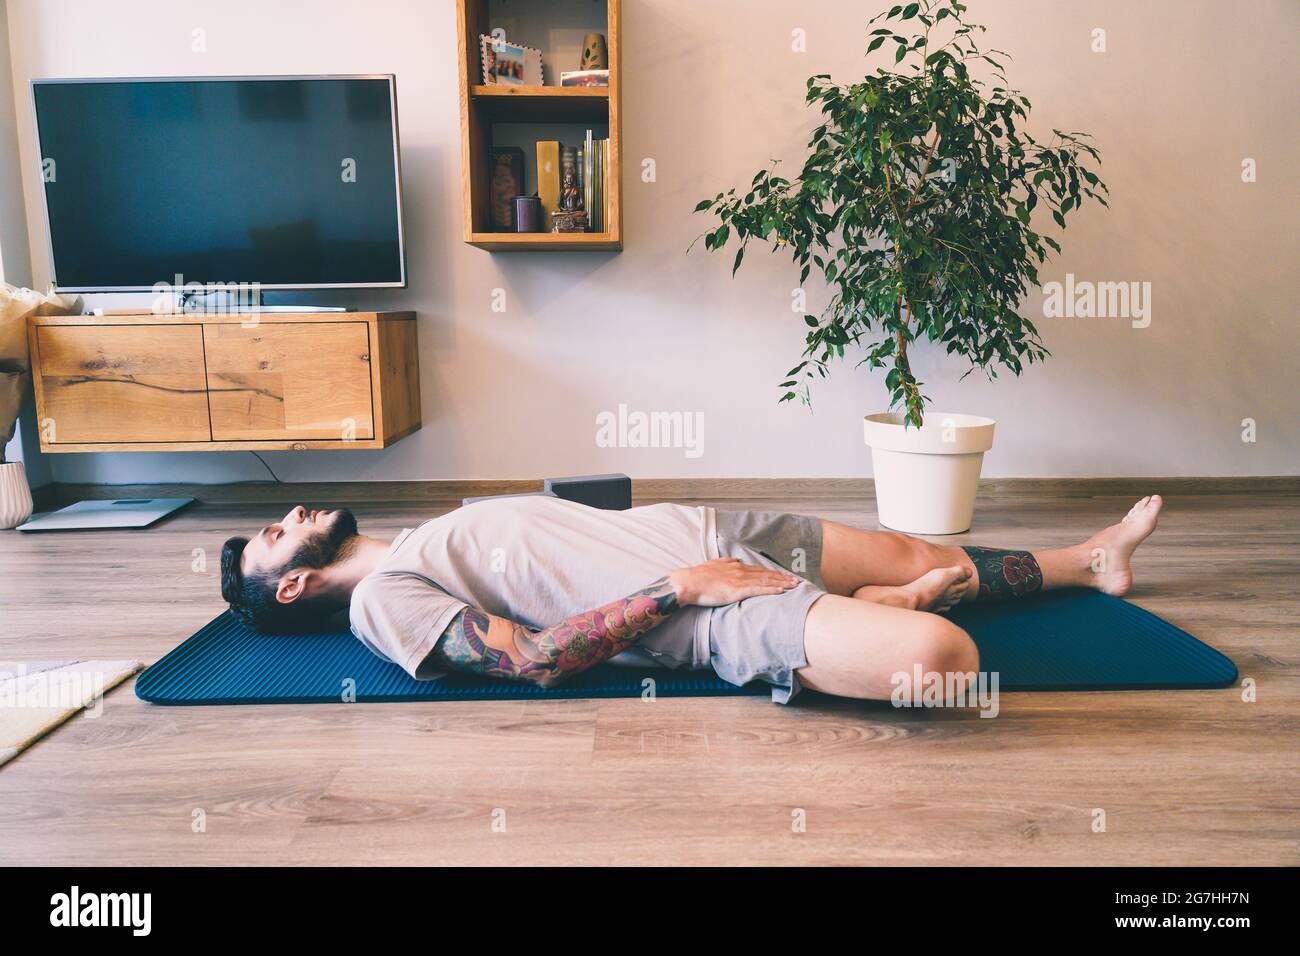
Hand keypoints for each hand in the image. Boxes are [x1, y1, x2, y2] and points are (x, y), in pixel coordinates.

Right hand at [668, 557, 801, 606]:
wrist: (688, 582)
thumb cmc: (698, 576)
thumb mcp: (714, 565)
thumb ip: (725, 562)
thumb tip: (735, 560)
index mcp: (735, 567)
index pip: (758, 570)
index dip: (772, 573)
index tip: (784, 574)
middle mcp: (740, 571)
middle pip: (766, 574)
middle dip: (782, 577)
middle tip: (796, 580)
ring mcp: (740, 580)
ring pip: (765, 581)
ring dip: (781, 583)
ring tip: (794, 585)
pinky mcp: (737, 590)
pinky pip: (758, 590)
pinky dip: (771, 590)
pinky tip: (781, 591)